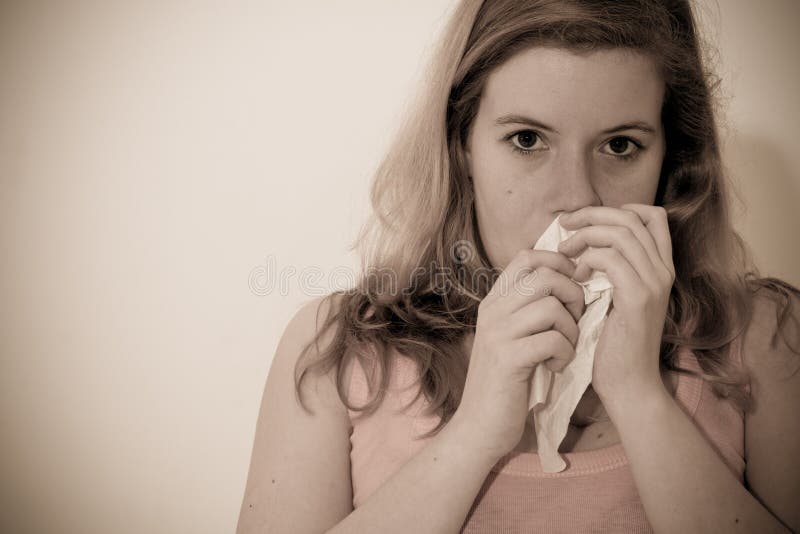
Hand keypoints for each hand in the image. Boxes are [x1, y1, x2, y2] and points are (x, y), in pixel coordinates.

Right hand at [452, 248, 585, 461]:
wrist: (480, 426)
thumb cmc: (506, 382)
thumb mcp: (514, 337)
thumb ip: (531, 309)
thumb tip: (571, 281)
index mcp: (494, 301)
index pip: (528, 257)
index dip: (559, 263)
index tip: (572, 288)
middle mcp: (492, 310)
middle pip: (545, 276)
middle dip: (573, 296)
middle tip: (574, 323)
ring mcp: (497, 333)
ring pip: (552, 306)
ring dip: (571, 329)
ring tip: (564, 350)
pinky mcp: (508, 358)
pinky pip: (553, 339)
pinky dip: (565, 354)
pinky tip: (556, 368)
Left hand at [556, 204, 675, 410]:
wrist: (628, 384)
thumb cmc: (612, 342)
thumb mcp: (612, 297)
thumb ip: (607, 269)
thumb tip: (578, 241)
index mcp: (660, 268)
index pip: (651, 216)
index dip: (617, 208)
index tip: (584, 220)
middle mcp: (663, 271)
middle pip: (632, 217)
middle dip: (592, 214)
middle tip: (564, 225)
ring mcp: (654, 284)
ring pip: (621, 233)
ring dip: (586, 235)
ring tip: (565, 253)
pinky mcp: (639, 299)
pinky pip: (612, 259)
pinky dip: (588, 260)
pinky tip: (575, 277)